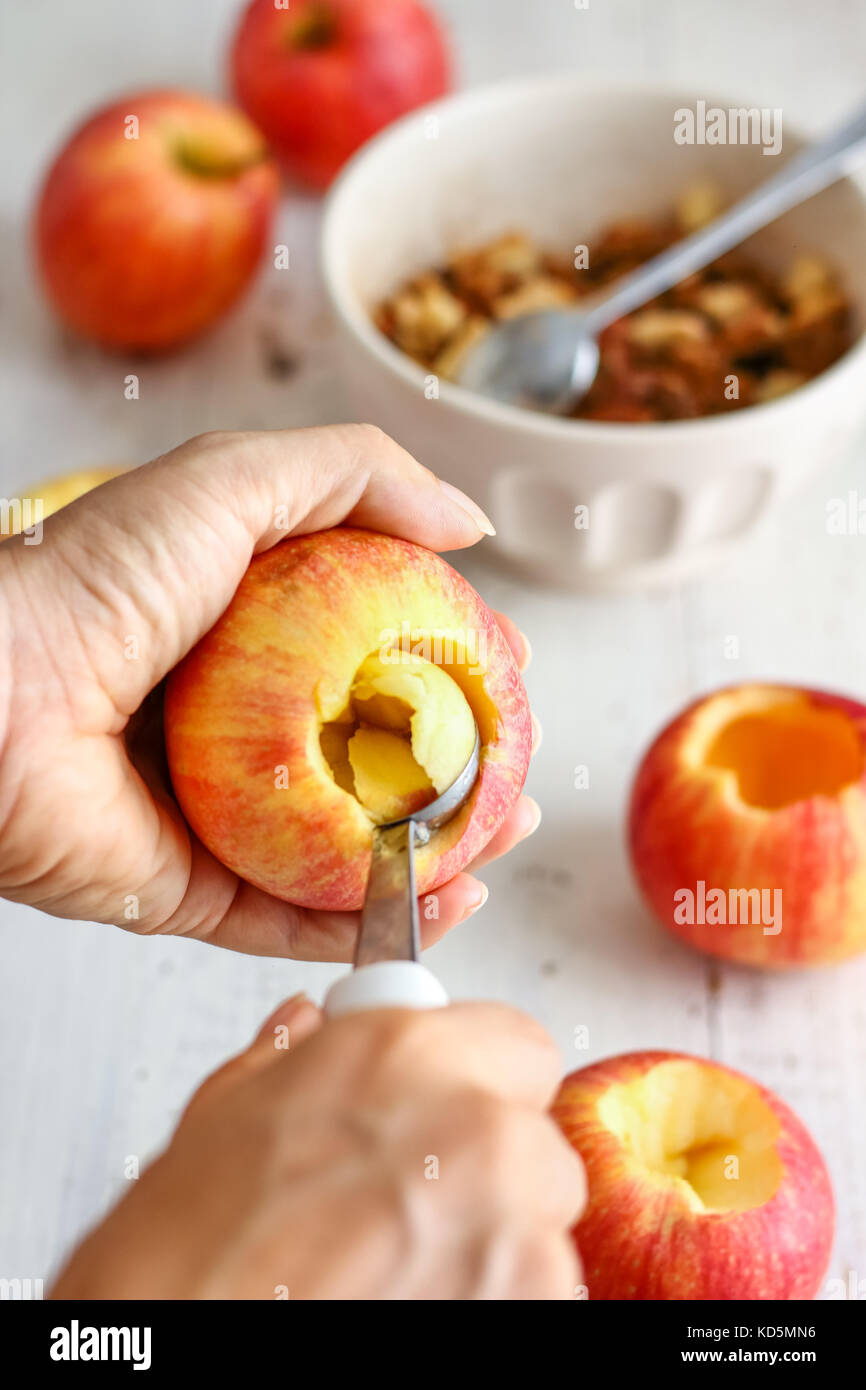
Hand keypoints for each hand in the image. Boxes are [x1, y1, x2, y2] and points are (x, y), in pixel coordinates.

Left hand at [0, 425, 537, 956]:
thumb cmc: (95, 580)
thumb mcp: (232, 481)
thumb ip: (356, 476)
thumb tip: (470, 521)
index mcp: (245, 631)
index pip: (371, 653)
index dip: (446, 664)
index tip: (506, 670)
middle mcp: (233, 723)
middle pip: (369, 758)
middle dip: (457, 771)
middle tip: (515, 772)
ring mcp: (212, 811)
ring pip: (347, 846)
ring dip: (437, 851)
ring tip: (502, 837)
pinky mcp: (185, 889)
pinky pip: (295, 916)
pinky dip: (375, 919)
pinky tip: (445, 901)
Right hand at [51, 995, 584, 1299]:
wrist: (183, 1329)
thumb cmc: (190, 1254)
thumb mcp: (225, 1117)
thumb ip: (292, 1058)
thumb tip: (305, 1024)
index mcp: (409, 1057)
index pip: (519, 1044)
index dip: (482, 1080)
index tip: (451, 1110)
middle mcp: (479, 1130)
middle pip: (534, 1139)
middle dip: (487, 1170)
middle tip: (411, 1206)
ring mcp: (516, 1231)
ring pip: (540, 1223)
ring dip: (490, 1241)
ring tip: (398, 1268)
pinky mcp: (536, 1308)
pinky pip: (540, 1290)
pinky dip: (493, 1297)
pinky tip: (418, 1300)